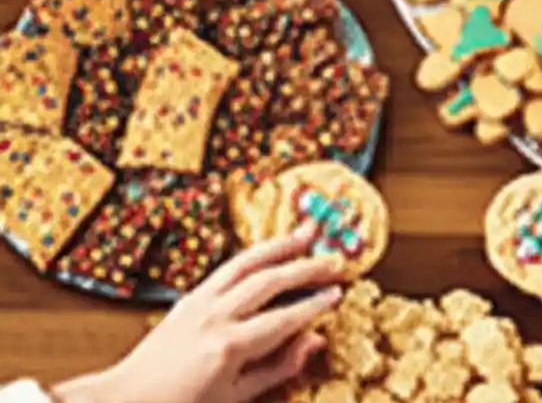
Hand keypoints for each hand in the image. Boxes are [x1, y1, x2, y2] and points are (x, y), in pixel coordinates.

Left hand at [53, 225, 345, 402]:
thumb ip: (278, 368)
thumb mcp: (235, 397)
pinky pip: (226, 269)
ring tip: (306, 234)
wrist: (125, 399)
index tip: (338, 293)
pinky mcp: (188, 298)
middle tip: (334, 262)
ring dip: (280, 246)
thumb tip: (312, 342)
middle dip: (306, 268)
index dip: (315, 304)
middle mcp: (214, 317)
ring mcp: (199, 303)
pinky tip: (267, 252)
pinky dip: (252, 256)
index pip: (284, 318)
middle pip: (270, 281)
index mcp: (229, 346)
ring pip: (247, 263)